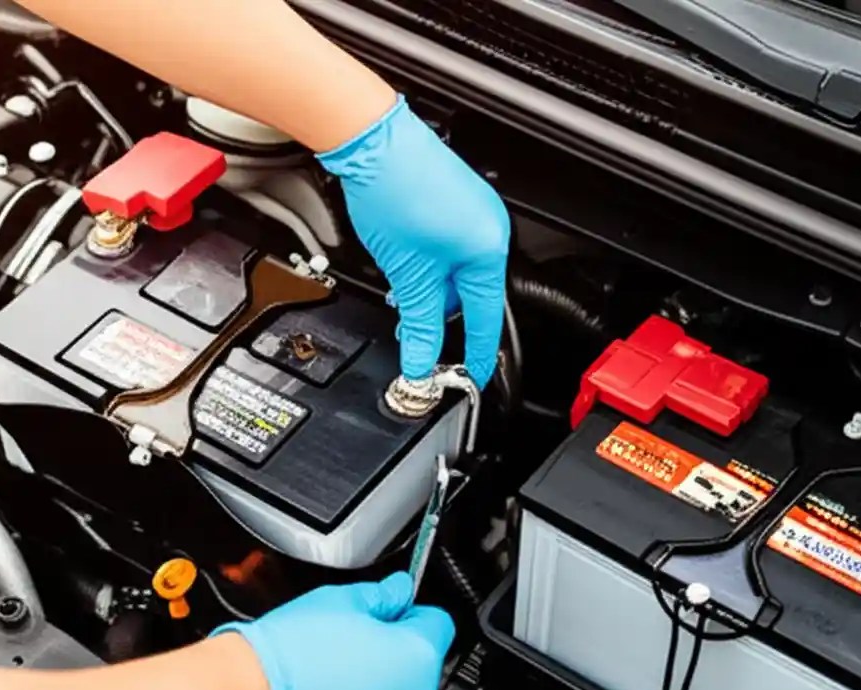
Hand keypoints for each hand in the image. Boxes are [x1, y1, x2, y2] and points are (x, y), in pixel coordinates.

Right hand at [212, 573, 454, 689]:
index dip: (412, 610)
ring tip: (340, 664)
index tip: (392, 609)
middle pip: (421, 658)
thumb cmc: (295, 652)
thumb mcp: (346, 600)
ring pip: (401, 687)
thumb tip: (400, 591)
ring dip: (381, 675)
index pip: (439, 622)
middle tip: (356, 635)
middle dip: (396, 643)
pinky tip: (336, 689)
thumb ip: (386, 594)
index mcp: (419, 656)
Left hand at [318, 95, 509, 386]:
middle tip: (415, 340)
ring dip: (429, 291)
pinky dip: (428, 266)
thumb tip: (420, 359)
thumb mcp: (407, 273)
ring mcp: (473, 212)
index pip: (485, 320)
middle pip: (469, 296)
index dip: (476, 355)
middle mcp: (489, 230)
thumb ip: (419, 324)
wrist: (371, 138)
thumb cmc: (394, 189)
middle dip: (439, 318)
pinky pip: (448, 249)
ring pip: (455, 272)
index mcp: (489, 250)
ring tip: (402, 297)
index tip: (469, 380)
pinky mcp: (454, 201)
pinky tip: (404, 267)